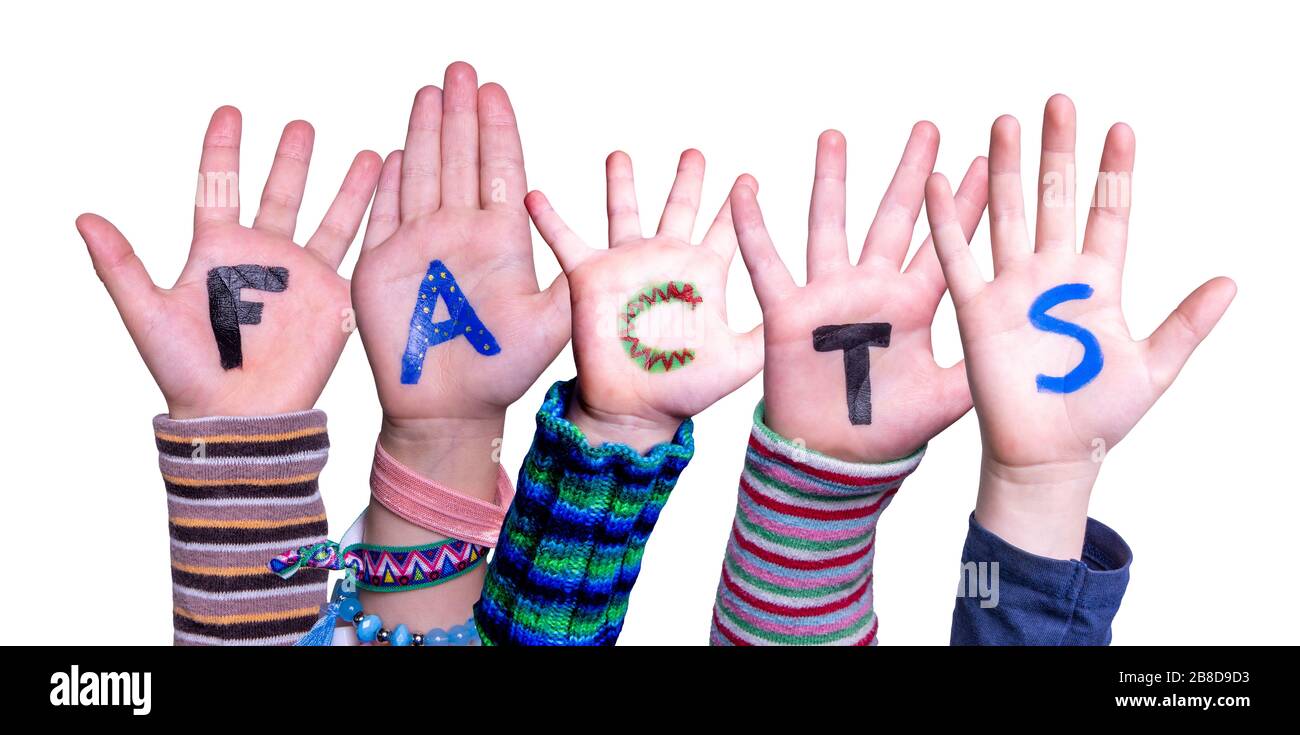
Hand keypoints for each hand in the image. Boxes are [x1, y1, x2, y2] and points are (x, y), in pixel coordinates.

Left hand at [77, 107, 380, 417]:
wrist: (240, 416)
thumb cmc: (188, 371)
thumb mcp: (148, 314)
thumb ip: (122, 265)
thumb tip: (84, 219)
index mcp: (219, 253)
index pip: (220, 188)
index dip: (223, 149)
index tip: (230, 112)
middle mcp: (262, 258)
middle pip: (280, 194)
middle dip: (292, 159)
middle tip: (301, 124)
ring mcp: (301, 277)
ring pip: (329, 219)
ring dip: (348, 187)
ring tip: (373, 153)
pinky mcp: (332, 299)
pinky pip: (358, 254)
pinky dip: (377, 223)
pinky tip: (393, 198)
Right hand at [352, 63, 569, 430]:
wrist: (450, 407)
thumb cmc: (502, 371)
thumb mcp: (549, 325)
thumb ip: (568, 286)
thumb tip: (595, 254)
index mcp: (501, 238)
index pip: (500, 168)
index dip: (497, 128)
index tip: (494, 89)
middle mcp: (461, 232)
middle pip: (460, 157)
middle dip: (460, 112)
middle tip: (461, 69)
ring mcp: (421, 244)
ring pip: (424, 173)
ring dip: (426, 131)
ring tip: (430, 91)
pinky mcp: (384, 265)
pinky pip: (385, 212)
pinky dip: (388, 181)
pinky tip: (395, 150)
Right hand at [526, 149, 762, 450]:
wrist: (636, 408)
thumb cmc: (687, 389)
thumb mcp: (741, 359)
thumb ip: (769, 330)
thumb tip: (805, 311)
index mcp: (704, 276)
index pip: (726, 229)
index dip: (737, 204)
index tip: (750, 176)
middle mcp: (667, 263)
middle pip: (679, 208)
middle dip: (687, 180)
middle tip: (695, 151)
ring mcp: (628, 266)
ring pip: (625, 211)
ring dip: (622, 183)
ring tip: (619, 154)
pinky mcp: (591, 278)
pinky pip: (566, 240)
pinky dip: (550, 217)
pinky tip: (533, 193)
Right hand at [730, 124, 987, 461]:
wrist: (834, 460)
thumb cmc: (891, 432)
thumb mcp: (950, 398)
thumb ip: (982, 364)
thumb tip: (1037, 345)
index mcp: (915, 305)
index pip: (946, 243)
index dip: (965, 205)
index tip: (987, 162)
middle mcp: (874, 290)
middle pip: (894, 218)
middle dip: (911, 173)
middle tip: (928, 127)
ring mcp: (830, 297)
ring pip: (830, 225)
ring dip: (832, 181)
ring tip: (834, 136)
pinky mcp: (788, 313)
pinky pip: (767, 263)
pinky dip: (753, 228)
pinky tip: (745, 189)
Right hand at [925, 95, 1235, 556]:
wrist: (1048, 456)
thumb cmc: (1099, 417)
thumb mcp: (1154, 368)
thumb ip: (1187, 323)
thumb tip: (1231, 282)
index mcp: (1098, 286)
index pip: (1108, 214)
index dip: (1115, 172)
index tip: (1121, 129)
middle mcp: (1054, 278)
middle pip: (1057, 200)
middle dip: (1058, 152)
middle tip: (1058, 103)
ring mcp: (1014, 290)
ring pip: (1010, 216)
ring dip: (1007, 170)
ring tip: (1005, 124)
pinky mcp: (978, 311)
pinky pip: (961, 259)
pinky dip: (951, 222)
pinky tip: (943, 182)